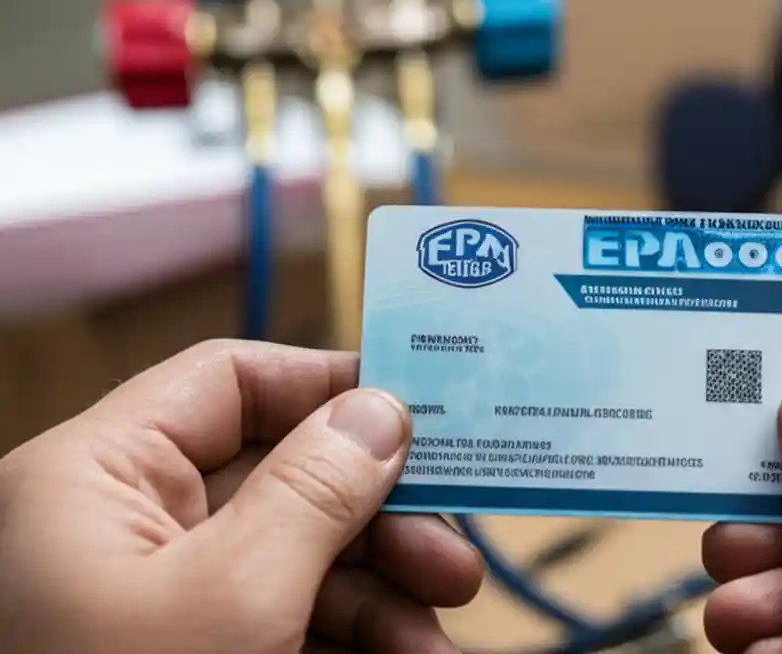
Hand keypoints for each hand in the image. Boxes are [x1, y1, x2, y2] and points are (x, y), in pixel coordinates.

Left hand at [0, 340, 483, 653]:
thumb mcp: (235, 595)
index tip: (425, 409)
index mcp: (96, 478)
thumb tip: (381, 412)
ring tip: (437, 642)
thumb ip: (315, 490)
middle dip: (379, 521)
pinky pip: (288, 623)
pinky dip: (353, 640)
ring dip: (382, 598)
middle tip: (454, 556)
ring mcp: (157, 602)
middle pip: (282, 479)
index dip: (330, 386)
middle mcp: (123, 528)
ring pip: (298, 561)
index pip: (228, 383)